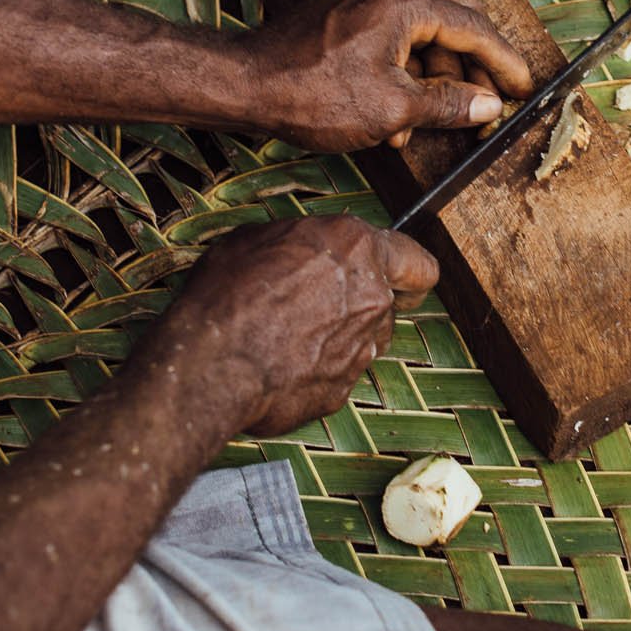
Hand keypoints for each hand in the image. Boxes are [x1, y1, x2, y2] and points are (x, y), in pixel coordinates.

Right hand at [155, 216, 438, 436]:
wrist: (211, 364)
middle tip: (314, 304)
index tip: (400, 280)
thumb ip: (301, 243)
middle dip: (357, 303)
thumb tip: (302, 250)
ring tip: (285, 335)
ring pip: (363, 340)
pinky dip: (315, 370)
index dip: (408, 273)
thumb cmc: (226, 295)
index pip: (419, 264)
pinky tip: (277, 364)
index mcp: (358, 249)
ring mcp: (361, 349)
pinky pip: (337, 374)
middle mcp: (372, 298)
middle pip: (387, 303)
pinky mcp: (343, 390)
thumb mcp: (254, 240)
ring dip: (337, 336)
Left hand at [241, 0, 533, 150]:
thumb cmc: (310, 95)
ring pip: (424, 22)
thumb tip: (488, 106)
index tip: (524, 87)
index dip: (504, 62)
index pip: (474, 27)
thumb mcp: (392, 110)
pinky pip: (393, 26)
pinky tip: (398, 110)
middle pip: (456, 12)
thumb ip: (448, 104)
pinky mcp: (344, 3)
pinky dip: (405, 62)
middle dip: (475, 59)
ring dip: (436, 69)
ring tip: (435, 118)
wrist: (244, 86)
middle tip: (489, 95)